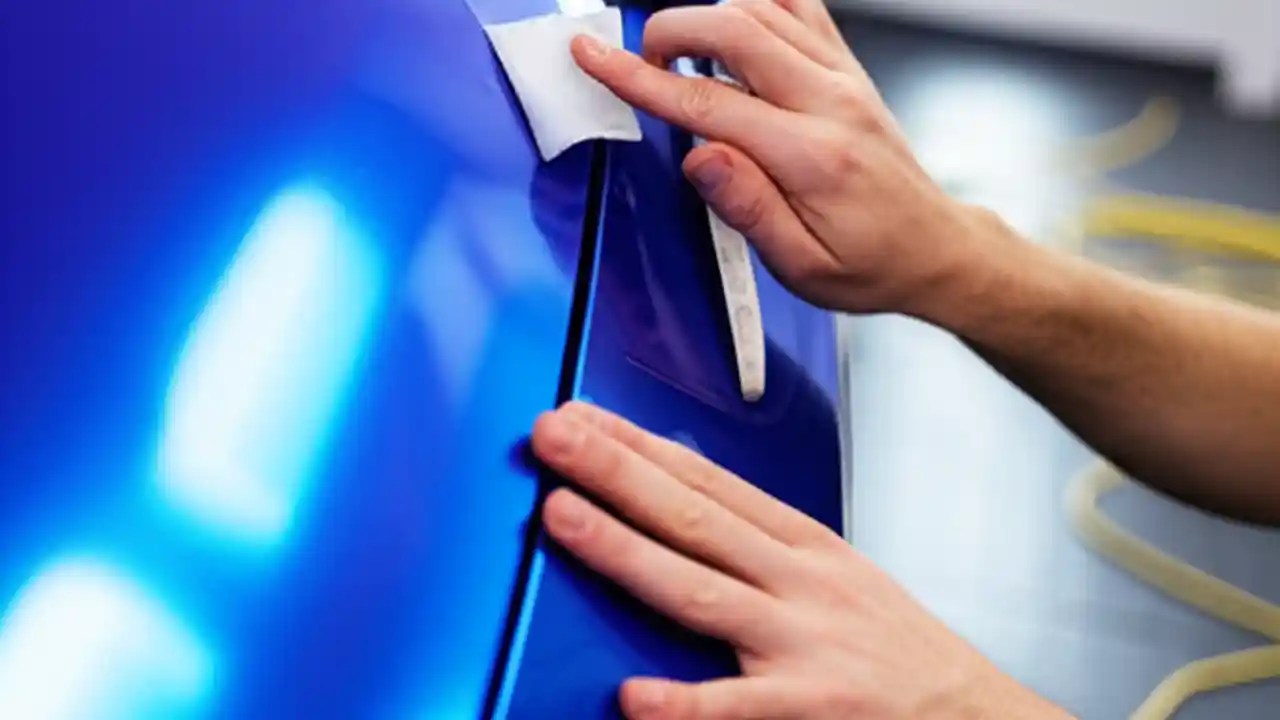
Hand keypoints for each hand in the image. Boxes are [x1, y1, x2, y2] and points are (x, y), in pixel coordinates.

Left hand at [531, 402, 1068, 718]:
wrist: (976, 713)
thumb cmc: (895, 645)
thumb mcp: (834, 572)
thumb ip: (759, 544)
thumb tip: (679, 510)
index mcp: (801, 542)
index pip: (708, 479)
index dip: (640, 445)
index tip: (586, 417)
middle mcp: (798, 580)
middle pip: (693, 515)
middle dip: (617, 472)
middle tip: (555, 436)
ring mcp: (803, 641)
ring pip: (699, 589)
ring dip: (626, 550)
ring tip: (563, 516)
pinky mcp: (812, 708)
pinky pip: (737, 706)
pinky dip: (685, 701)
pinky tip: (633, 692)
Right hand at [571, 0, 1006, 320]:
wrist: (932, 249)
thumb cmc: (869, 264)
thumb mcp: (803, 267)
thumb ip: (748, 207)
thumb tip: (698, 157)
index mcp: (811, 157)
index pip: (708, 103)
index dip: (640, 77)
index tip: (595, 57)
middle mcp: (831, 102)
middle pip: (736, 29)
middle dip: (671, 29)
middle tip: (640, 58)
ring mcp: (844, 77)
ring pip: (767, 6)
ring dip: (710, 12)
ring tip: (681, 48)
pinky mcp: (848, 69)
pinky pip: (801, 6)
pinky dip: (757, 0)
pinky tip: (733, 19)